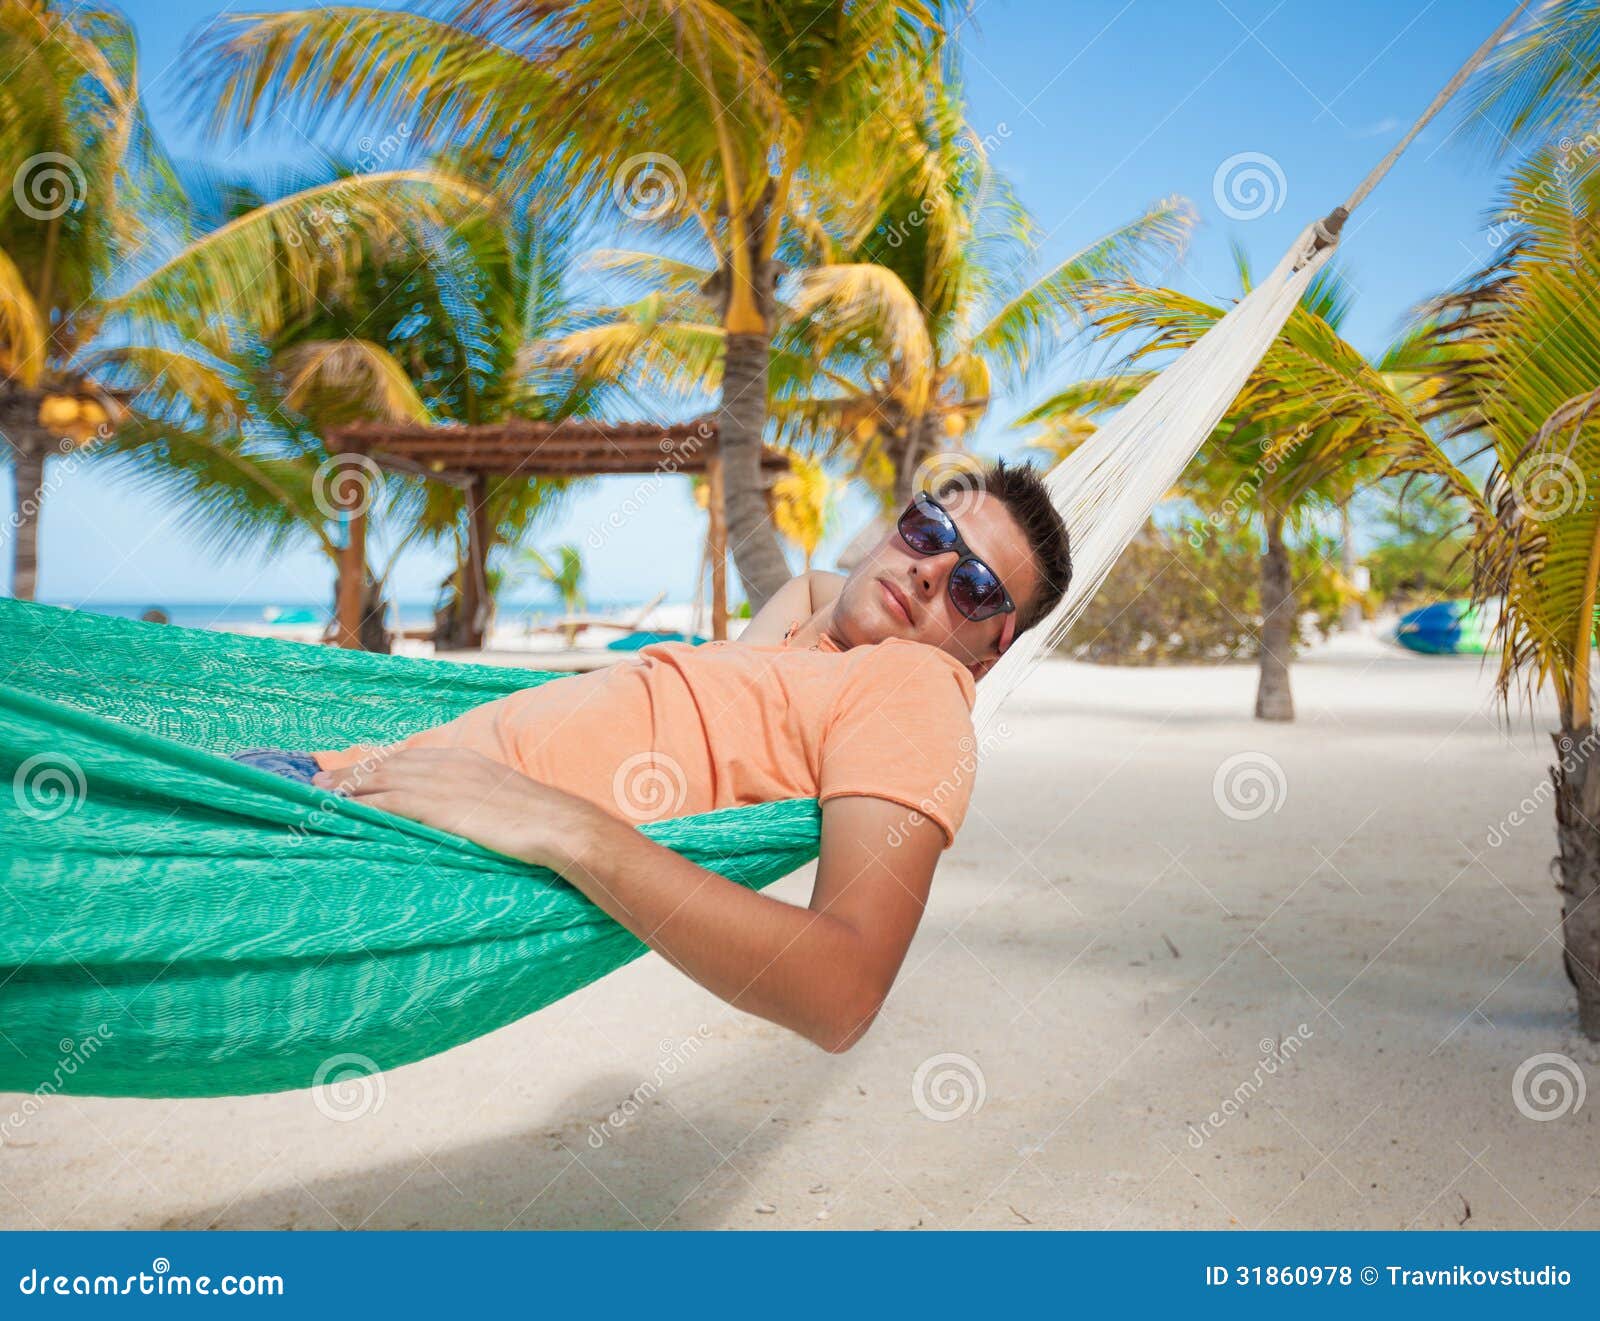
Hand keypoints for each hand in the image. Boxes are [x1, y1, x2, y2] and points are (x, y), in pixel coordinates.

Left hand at [313, 747, 600, 870]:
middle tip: (319, 781)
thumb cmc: (538, 820)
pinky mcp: (439, 808)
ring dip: (347, 787)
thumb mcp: (501, 798)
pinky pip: (390, 803)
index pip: (408, 758)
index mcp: (463, 760)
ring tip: (320, 794)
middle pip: (387, 765)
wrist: (557, 825)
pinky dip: (363, 804)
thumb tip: (463, 812)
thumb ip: (474, 798)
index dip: (376, 765)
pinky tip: (344, 810)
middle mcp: (447, 765)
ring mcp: (442, 785)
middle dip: (351, 772)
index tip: (352, 771)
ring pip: (381, 781)